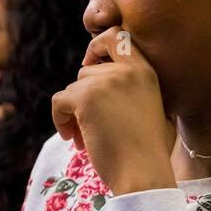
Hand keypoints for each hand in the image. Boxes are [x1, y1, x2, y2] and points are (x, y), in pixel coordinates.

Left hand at [51, 27, 175, 194]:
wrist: (144, 174)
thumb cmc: (148, 152)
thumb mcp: (151, 109)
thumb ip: (131, 90)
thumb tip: (102, 83)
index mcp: (146, 71)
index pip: (116, 36)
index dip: (96, 46)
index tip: (89, 65)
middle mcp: (127, 71)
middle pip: (86, 72)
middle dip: (82, 98)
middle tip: (89, 126)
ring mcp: (106, 82)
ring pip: (72, 89)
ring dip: (73, 114)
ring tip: (86, 139)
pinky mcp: (85, 98)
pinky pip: (59, 101)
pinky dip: (60, 120)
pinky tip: (74, 140)